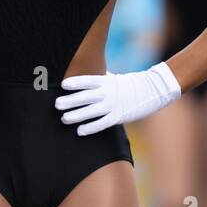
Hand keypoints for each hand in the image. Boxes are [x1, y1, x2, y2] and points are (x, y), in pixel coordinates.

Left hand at [55, 61, 180, 135]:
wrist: (150, 90)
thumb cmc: (127, 83)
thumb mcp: (112, 77)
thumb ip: (98, 78)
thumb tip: (81, 75)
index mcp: (105, 81)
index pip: (88, 81)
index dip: (75, 83)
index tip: (63, 86)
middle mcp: (108, 92)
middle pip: (86, 97)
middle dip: (70, 100)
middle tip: (57, 104)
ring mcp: (113, 105)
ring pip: (92, 111)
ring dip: (77, 115)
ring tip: (64, 119)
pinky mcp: (118, 116)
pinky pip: (102, 123)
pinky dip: (91, 127)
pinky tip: (80, 131)